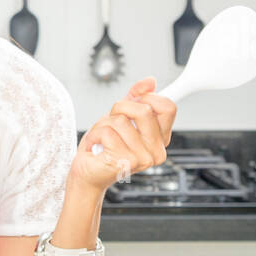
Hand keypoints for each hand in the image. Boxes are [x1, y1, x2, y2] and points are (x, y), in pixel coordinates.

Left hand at [69, 77, 176, 191]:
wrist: (87, 173)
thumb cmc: (103, 146)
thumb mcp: (120, 116)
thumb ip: (135, 98)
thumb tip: (150, 81)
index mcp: (161, 139)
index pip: (168, 108)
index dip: (148, 97)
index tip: (134, 99)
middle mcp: (156, 151)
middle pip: (144, 110)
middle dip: (120, 107)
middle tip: (110, 120)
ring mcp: (143, 158)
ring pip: (122, 121)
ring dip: (103, 124)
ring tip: (101, 137)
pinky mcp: (125, 162)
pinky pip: (107, 132)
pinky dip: (95, 134)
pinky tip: (95, 146)